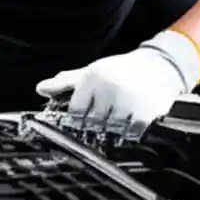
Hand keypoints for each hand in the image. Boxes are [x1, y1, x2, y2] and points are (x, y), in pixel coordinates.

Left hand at [35, 30, 199, 139]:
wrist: (159, 66)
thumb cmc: (120, 70)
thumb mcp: (91, 71)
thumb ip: (65, 82)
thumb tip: (40, 89)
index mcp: (92, 78)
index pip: (75, 109)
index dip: (75, 119)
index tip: (78, 123)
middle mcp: (108, 89)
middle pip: (92, 122)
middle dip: (94, 125)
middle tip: (101, 121)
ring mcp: (127, 102)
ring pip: (110, 129)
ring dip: (112, 128)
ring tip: (117, 118)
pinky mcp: (144, 113)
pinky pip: (130, 133)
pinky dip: (129, 132)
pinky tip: (130, 122)